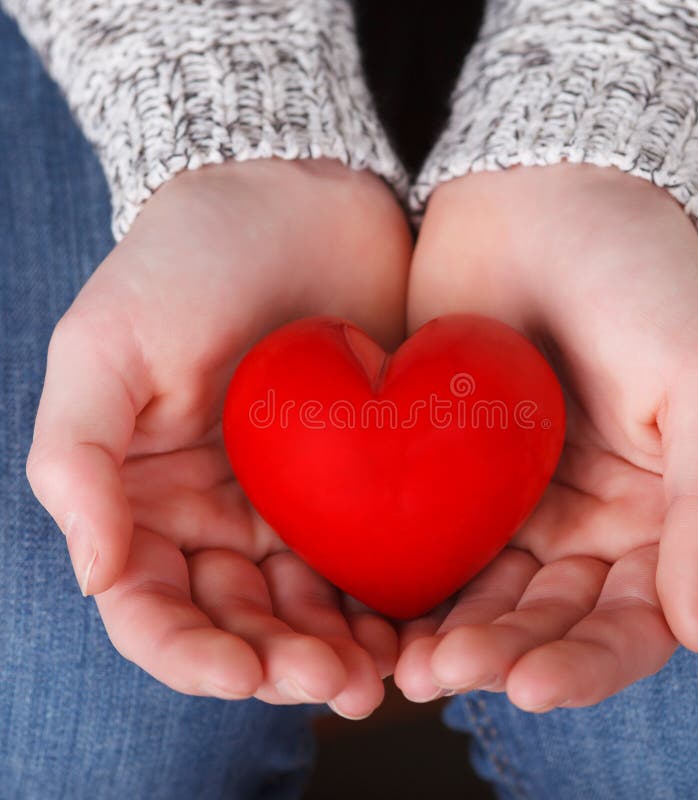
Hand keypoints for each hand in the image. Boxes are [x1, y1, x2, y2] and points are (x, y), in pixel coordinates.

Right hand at [26, 158, 411, 717]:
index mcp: (145, 494)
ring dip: (338, 649)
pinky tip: (415, 624)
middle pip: (241, 619)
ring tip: (381, 675)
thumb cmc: (186, 261)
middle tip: (338, 683)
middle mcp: (217, 510)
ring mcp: (293, 497)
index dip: (191, 653)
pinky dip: (385, 600)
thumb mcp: (103, 346)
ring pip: (308, 605)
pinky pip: (369, 556)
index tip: (243, 675)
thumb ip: (76, 458)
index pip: (154, 605)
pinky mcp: (359, 474)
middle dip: (281, 664)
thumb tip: (94, 573)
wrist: (292, 197)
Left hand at [394, 163, 697, 709]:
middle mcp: (582, 516)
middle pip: (545, 617)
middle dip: (501, 656)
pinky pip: (426, 540)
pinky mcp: (445, 466)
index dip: (586, 663)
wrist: (544, 193)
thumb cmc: (643, 278)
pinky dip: (406, 583)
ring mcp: (508, 495)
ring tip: (406, 665)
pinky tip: (373, 613)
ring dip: (448, 635)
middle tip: (444, 674)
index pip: (630, 619)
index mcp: (654, 510)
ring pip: (481, 594)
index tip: (531, 688)